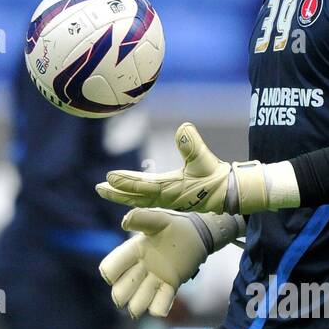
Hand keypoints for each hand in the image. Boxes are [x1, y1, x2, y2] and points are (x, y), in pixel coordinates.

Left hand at [96, 122, 267, 214]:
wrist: (230, 193)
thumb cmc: (217, 177)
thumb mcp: (204, 159)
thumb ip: (193, 144)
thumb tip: (183, 128)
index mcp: (171, 188)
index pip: (143, 185)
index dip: (126, 181)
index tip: (109, 177)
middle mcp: (167, 197)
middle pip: (136, 196)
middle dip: (117, 192)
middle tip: (99, 188)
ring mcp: (169, 201)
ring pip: (140, 199)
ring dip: (123, 195)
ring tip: (108, 190)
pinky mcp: (173, 200)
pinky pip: (149, 200)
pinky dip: (136, 197)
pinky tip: (131, 194)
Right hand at [98, 208, 213, 317]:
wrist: (197, 234)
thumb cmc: (175, 224)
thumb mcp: (159, 219)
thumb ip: (142, 218)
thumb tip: (124, 222)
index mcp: (132, 251)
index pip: (110, 269)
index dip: (110, 273)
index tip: (119, 270)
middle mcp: (139, 268)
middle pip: (120, 291)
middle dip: (122, 294)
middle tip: (137, 285)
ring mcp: (154, 280)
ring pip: (137, 303)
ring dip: (139, 305)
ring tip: (151, 292)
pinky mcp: (170, 287)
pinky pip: (159, 306)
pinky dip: (158, 308)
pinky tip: (164, 300)